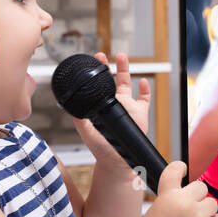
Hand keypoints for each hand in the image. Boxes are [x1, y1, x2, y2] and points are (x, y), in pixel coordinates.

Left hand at [71, 52, 150, 177]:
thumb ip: (80, 118)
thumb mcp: (87, 132)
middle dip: (109, 65)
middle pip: (112, 79)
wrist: (117, 161)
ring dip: (125, 70)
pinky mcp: (141, 113)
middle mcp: (115, 103)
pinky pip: (145, 98)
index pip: (98, 84)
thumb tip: (72, 106)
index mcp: (102, 105)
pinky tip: (143, 80)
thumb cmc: (101, 149)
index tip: (93, 61)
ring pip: (128, 84)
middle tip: (102, 54)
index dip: (96, 72)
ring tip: (122, 56)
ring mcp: (128, 107)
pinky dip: (145, 89)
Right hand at [137, 161, 217, 216]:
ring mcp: (197, 215)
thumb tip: (188, 183)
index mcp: (168, 194)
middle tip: (187, 209)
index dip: (181, 168)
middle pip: (201, 186)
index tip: (183, 170)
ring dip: (206, 210)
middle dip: (196, 197)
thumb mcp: (158, 204)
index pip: (176, 169)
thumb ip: (173, 191)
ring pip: (212, 202)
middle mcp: (184, 202)